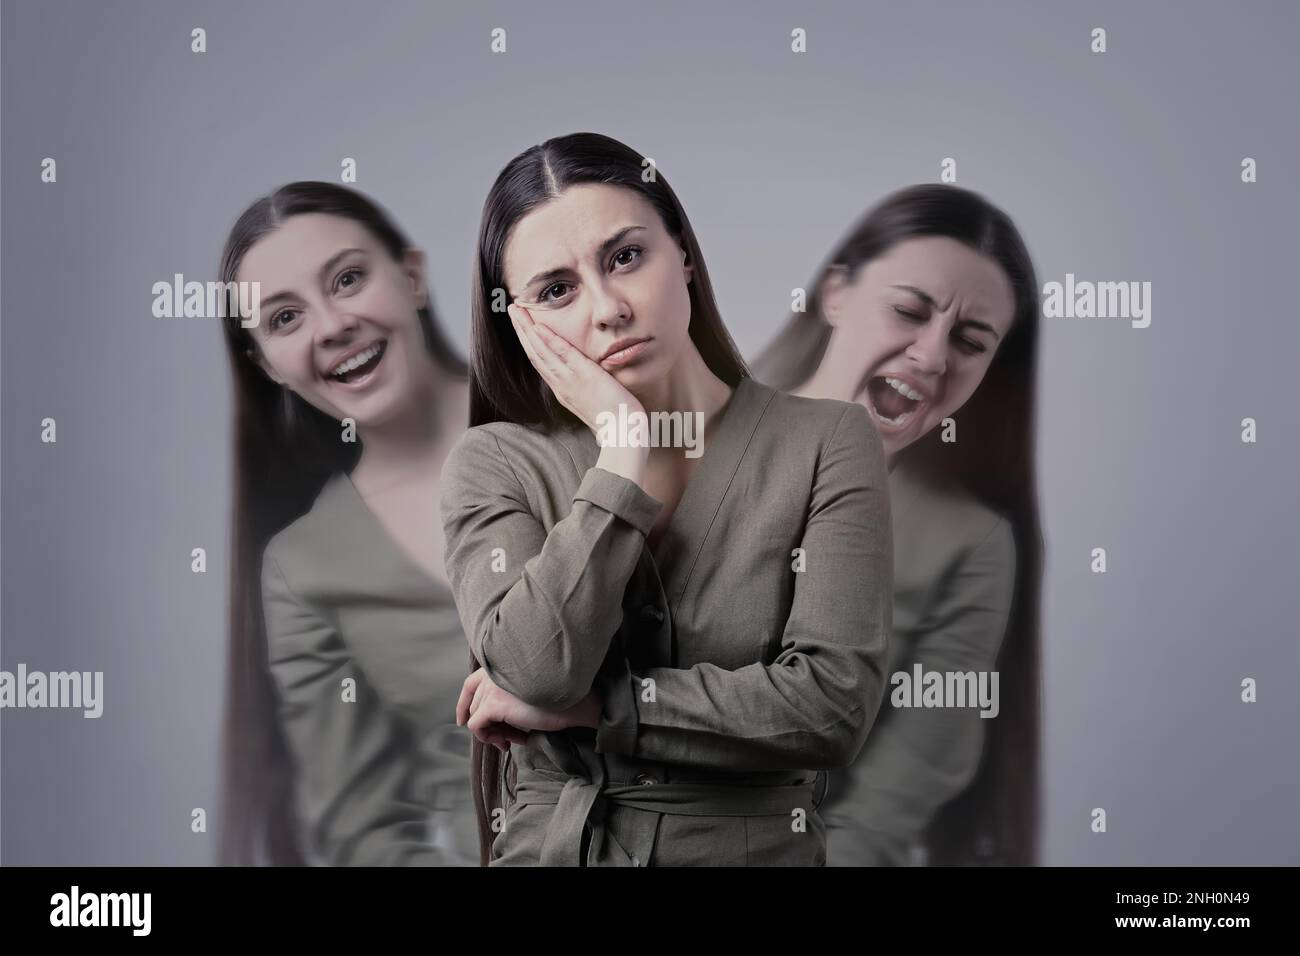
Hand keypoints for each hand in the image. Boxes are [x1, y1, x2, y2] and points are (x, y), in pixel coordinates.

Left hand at [456, 668, 602, 752]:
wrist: (575, 701)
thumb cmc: (559, 697)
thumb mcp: (528, 691)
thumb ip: (506, 695)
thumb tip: (489, 720)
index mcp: (501, 663)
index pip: (470, 683)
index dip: (464, 703)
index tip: (463, 721)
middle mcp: (493, 671)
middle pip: (474, 704)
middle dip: (488, 724)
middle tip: (507, 738)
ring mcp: (492, 687)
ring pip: (475, 717)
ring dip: (493, 732)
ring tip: (513, 739)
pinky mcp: (494, 704)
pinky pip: (477, 727)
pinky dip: (490, 737)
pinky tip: (509, 742)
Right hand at [507, 303, 644, 441]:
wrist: (623, 434)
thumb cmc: (615, 420)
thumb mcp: (595, 400)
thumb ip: (587, 387)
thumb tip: (589, 378)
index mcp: (563, 390)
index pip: (541, 361)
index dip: (529, 342)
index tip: (522, 325)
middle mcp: (561, 385)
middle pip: (535, 353)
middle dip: (521, 330)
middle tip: (512, 309)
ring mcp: (570, 381)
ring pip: (541, 351)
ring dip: (527, 329)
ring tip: (517, 310)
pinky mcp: (584, 376)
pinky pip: (562, 354)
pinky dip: (548, 340)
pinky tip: (537, 326)